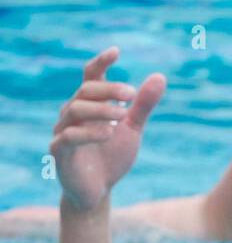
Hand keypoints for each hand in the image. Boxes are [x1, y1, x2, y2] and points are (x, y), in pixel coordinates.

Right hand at [51, 47, 164, 211]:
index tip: (117, 51)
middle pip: (85, 90)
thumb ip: (142, 106)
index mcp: (90, 105)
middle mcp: (73, 114)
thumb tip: (160, 77)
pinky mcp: (60, 152)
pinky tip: (110, 132)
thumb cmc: (111, 156)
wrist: (97, 191)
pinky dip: (89, 133)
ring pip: (75, 110)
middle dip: (108, 89)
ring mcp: (63, 131)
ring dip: (101, 109)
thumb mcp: (132, 129)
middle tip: (132, 93)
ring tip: (122, 115)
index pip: (90, 76)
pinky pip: (69, 137)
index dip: (101, 62)